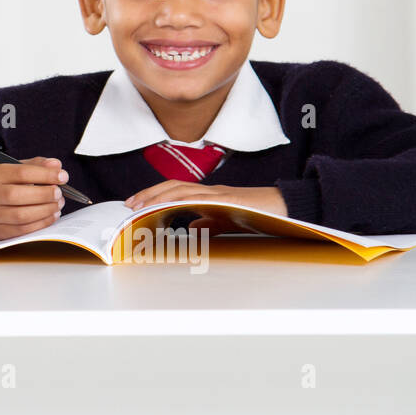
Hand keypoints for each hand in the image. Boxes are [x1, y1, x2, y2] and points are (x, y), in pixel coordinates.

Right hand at [0, 157, 67, 240]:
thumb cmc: (3, 187)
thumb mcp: (15, 170)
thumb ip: (36, 166)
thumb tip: (56, 165)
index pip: (22, 172)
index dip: (45, 174)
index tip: (63, 176)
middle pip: (18, 195)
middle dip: (44, 194)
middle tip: (59, 193)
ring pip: (21, 215)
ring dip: (45, 211)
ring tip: (58, 205)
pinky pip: (23, 230)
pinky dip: (41, 223)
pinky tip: (51, 216)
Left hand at [123, 182, 285, 233]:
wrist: (286, 207)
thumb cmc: (259, 213)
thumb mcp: (228, 221)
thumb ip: (210, 224)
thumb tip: (192, 229)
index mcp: (208, 195)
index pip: (174, 190)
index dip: (153, 195)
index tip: (135, 204)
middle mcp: (210, 190)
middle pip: (173, 185)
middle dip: (149, 193)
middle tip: (130, 204)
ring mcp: (219, 193)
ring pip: (182, 189)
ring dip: (159, 196)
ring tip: (141, 206)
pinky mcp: (229, 200)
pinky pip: (202, 199)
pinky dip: (184, 202)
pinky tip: (170, 207)